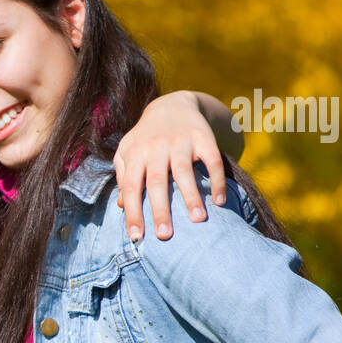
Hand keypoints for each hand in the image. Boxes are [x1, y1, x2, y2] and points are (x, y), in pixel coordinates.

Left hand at [113, 91, 227, 241]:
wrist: (173, 105)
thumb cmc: (146, 138)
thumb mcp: (128, 151)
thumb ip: (123, 176)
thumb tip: (121, 206)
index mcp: (135, 154)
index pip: (130, 187)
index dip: (132, 212)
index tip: (136, 237)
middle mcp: (156, 147)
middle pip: (156, 182)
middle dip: (161, 210)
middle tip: (165, 236)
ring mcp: (180, 141)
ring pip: (184, 172)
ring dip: (191, 197)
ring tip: (197, 221)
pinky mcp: (203, 137)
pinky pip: (212, 161)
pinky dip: (216, 181)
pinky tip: (220, 202)